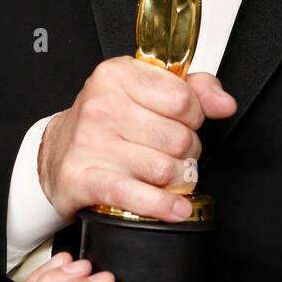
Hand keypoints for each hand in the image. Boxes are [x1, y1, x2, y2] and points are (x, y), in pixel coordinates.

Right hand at [37, 55, 236, 223]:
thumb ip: (193, 90)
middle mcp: (102, 105)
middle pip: (178, 138)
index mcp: (118, 74)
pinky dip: (163, 206)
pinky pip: (138, 195)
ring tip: (166, 173)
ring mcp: (91, 142)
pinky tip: (176, 207)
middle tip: (172, 151)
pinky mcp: (85, 178)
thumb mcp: (146, 91)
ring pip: (165, 169)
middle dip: (187, 151)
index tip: (184, 121)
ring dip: (176, 179)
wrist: (57, 153)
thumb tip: (224, 104)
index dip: (194, 115)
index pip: (183, 99)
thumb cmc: (106, 121)